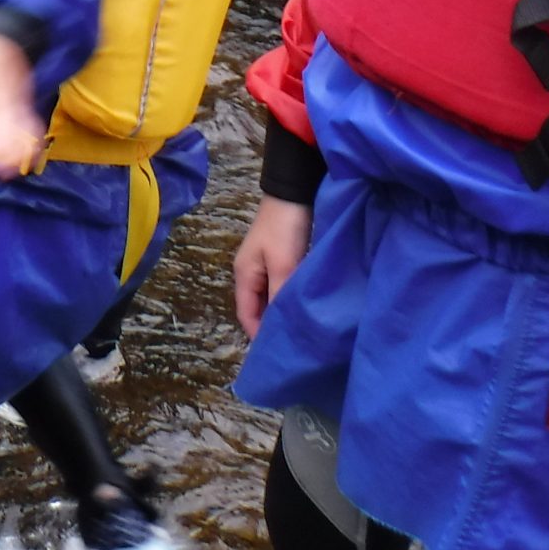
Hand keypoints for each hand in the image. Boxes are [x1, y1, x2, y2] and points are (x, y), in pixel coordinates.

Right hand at [232, 195, 313, 338]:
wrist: (292, 193)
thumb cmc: (284, 229)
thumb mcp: (283, 264)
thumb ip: (281, 295)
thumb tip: (283, 328)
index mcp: (244, 275)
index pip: (247, 315)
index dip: (260, 336)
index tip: (280, 355)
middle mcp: (250, 274)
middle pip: (256, 310)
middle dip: (271, 328)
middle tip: (296, 347)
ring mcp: (264, 268)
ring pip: (270, 301)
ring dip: (281, 315)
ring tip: (303, 333)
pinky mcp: (280, 262)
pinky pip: (280, 290)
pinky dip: (289, 302)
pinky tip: (304, 309)